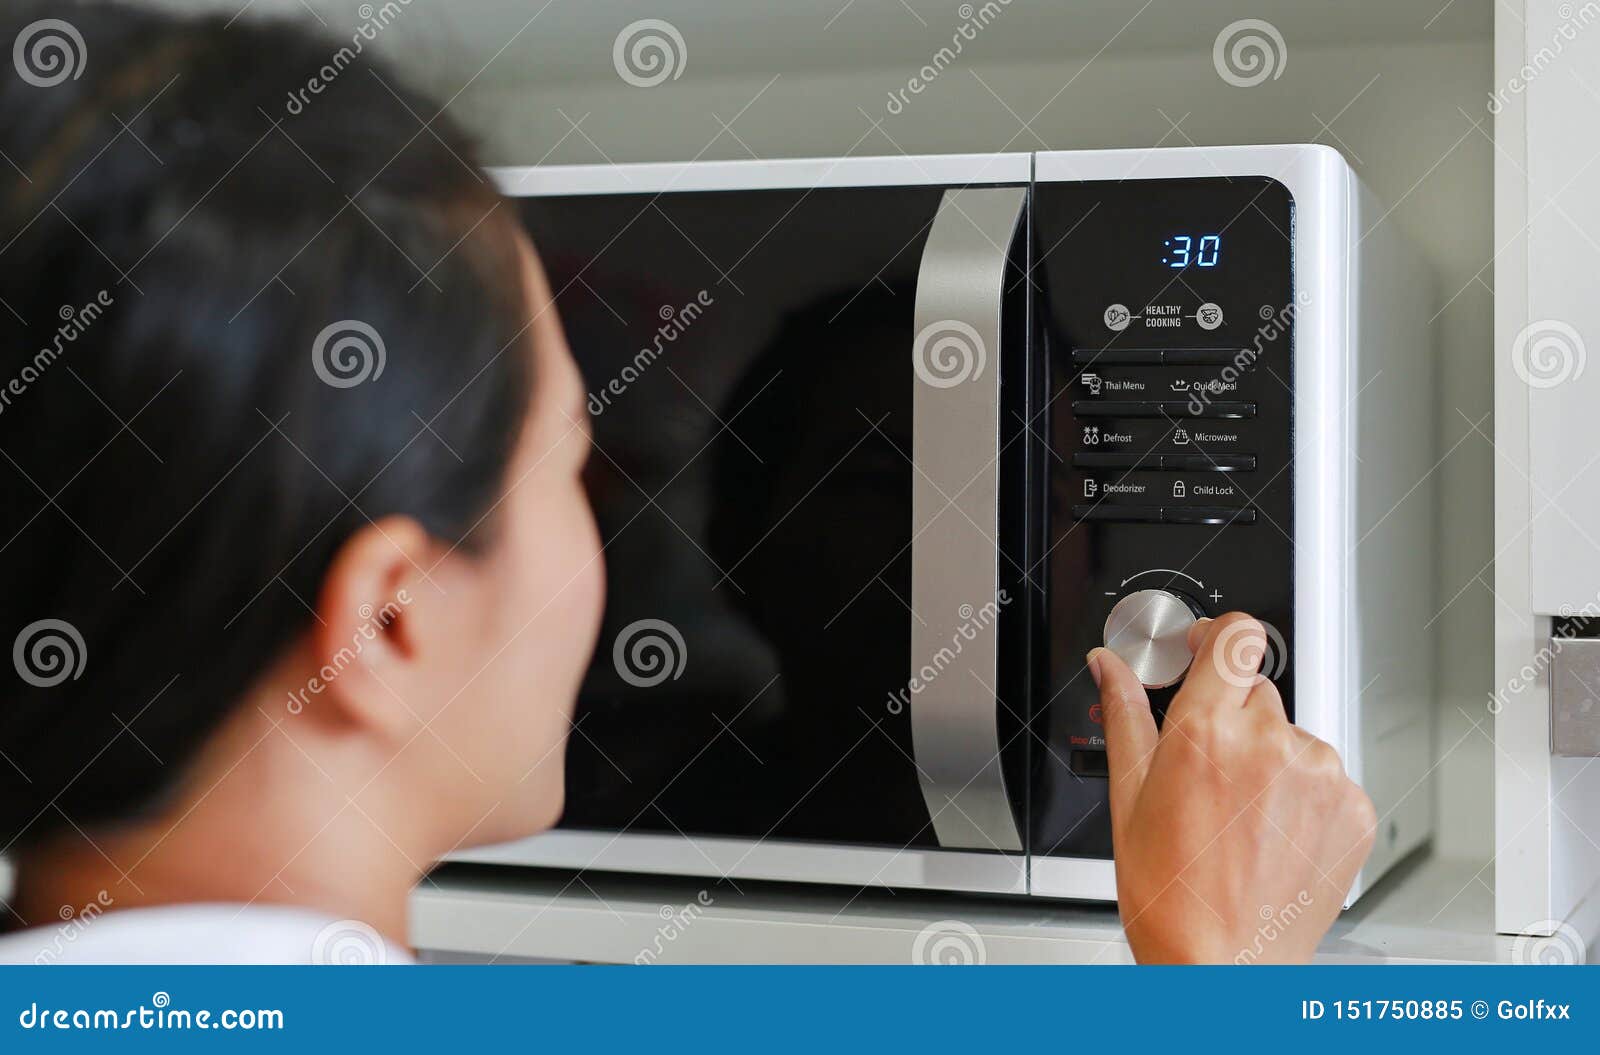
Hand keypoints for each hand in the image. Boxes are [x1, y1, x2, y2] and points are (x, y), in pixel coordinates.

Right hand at [1089, 612, 1376, 963]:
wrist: (1222, 967)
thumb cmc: (1170, 894)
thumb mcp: (1128, 798)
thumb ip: (1125, 716)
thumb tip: (1109, 667)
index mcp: (1207, 732)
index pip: (1234, 635)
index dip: (1216, 637)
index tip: (1204, 653)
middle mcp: (1272, 743)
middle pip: (1256, 691)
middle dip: (1230, 717)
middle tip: (1205, 773)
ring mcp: (1321, 776)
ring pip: (1292, 735)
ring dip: (1268, 757)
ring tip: (1238, 817)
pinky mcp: (1353, 808)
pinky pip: (1325, 776)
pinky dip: (1301, 794)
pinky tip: (1270, 835)